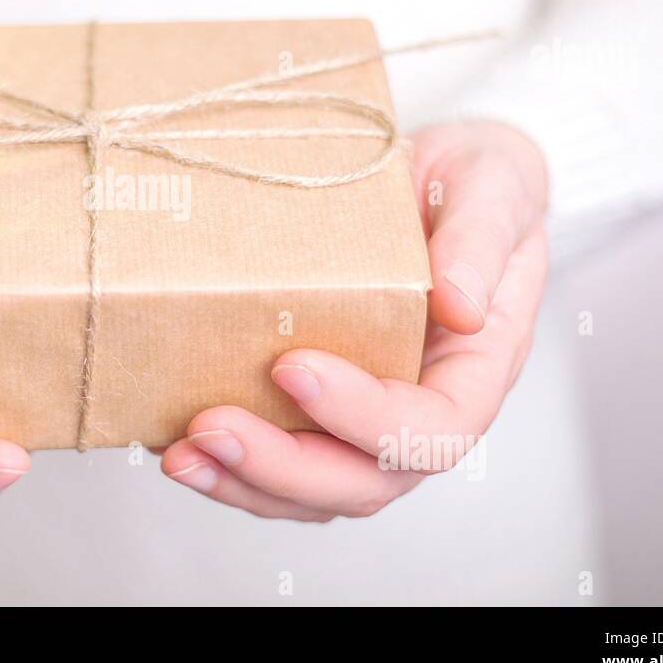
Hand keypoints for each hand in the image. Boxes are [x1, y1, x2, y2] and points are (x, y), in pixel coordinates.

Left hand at [161, 121, 548, 520]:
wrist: (435, 173)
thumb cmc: (474, 181)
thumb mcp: (493, 184)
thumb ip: (482, 240)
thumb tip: (462, 310)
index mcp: (474, 369)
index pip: (432, 428)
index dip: (364, 416)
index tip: (292, 366)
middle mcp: (420, 407)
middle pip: (364, 481)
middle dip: (283, 467)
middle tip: (209, 429)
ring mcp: (364, 417)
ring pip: (314, 489)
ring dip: (243, 481)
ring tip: (180, 455)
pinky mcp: (317, 409)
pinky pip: (278, 461)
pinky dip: (227, 464)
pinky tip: (170, 438)